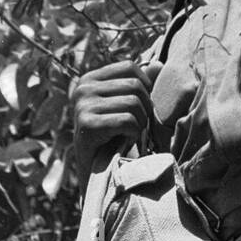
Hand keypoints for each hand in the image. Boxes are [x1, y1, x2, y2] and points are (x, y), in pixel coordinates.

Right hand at [69, 60, 159, 177]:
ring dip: (139, 123)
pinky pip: (126, 120)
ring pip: (133, 103)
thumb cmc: (113, 138)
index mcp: (88, 80)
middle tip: (136, 127)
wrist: (97, 174)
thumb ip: (140, 85)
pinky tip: (125, 142)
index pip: (129, 68)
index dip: (143, 86)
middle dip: (144, 108)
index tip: (139, 108)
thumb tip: (158, 65)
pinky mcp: (87, 126)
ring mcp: (82, 107)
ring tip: (130, 135)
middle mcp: (81, 90)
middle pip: (134, 85)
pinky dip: (133, 134)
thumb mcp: (125, 106)